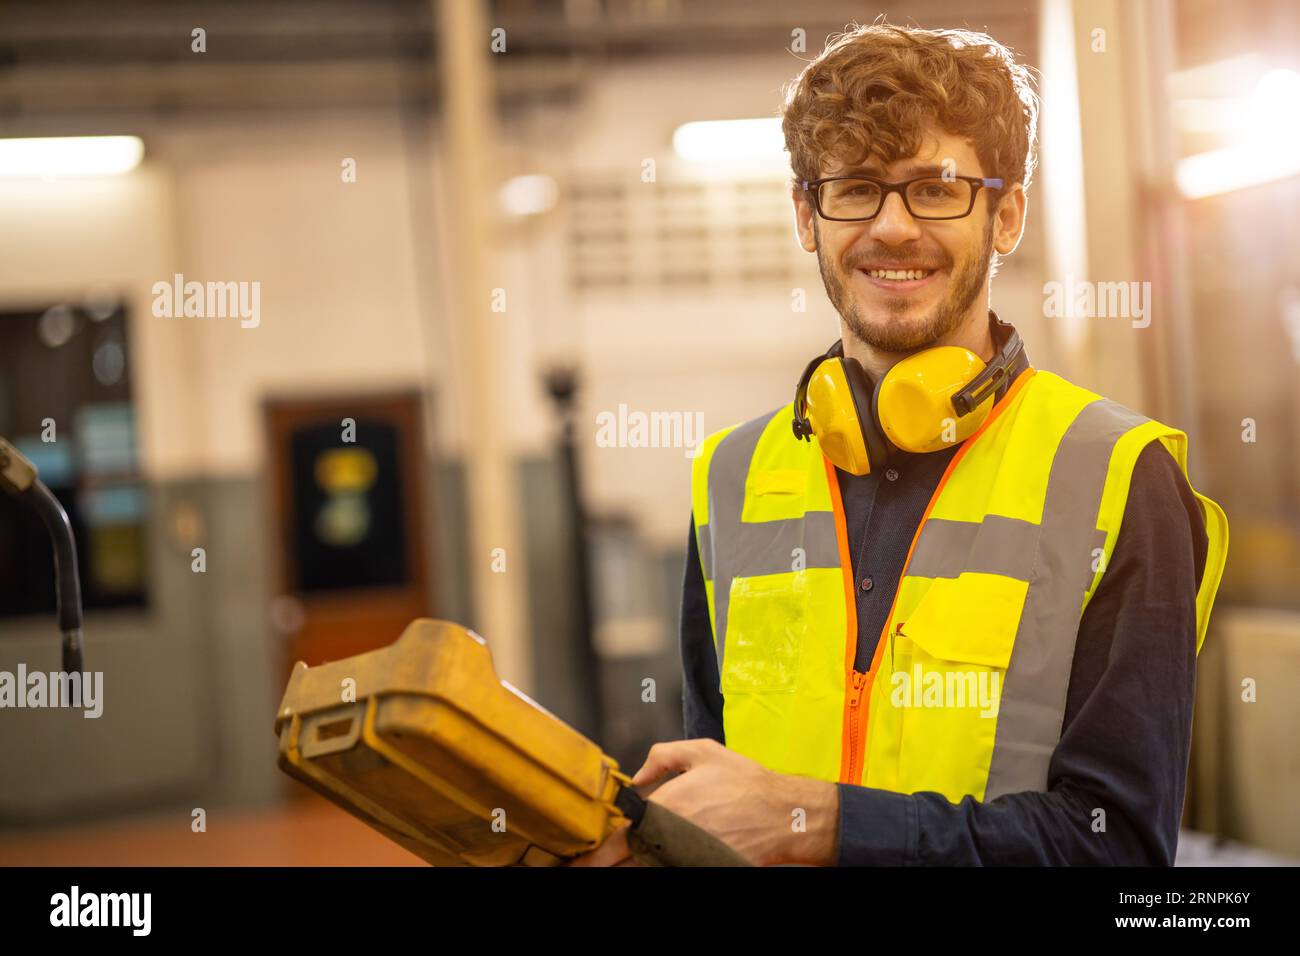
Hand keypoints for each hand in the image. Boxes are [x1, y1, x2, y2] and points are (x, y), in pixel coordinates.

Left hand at [568, 739, 838, 866]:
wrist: (783, 815)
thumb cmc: (746, 783)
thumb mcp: (702, 752)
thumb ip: (662, 756)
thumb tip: (638, 775)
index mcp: (666, 807)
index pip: (619, 840)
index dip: (596, 855)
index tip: (579, 861)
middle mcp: (671, 838)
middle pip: (628, 864)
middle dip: (609, 865)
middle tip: (590, 866)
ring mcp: (686, 859)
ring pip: (648, 870)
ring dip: (634, 866)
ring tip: (620, 863)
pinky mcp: (702, 868)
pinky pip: (670, 873)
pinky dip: (658, 869)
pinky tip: (654, 862)